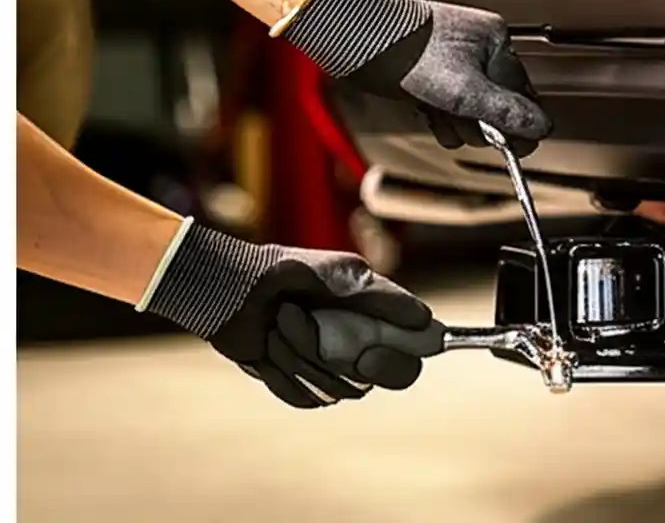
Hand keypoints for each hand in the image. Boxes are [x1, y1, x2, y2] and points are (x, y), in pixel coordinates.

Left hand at [140, 223, 433, 407]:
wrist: (235, 286)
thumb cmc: (289, 271)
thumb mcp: (341, 274)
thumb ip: (383, 297)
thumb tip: (425, 319)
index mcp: (376, 321)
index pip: (410, 358)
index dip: (396, 363)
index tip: (370, 354)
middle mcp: (357, 349)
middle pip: (370, 383)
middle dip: (338, 362)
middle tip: (321, 342)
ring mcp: (327, 371)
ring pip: (330, 389)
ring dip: (300, 353)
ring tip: (281, 320)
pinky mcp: (297, 385)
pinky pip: (302, 397)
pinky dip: (281, 371)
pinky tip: (268, 346)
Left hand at [278, 0, 550, 156]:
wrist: (355, 39)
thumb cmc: (404, 52)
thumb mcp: (464, 91)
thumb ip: (505, 112)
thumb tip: (541, 128)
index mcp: (494, 41)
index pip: (523, 92)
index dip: (518, 123)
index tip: (516, 149)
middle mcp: (477, 47)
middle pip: (497, 102)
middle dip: (480, 122)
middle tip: (465, 123)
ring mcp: (452, 59)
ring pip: (471, 107)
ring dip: (458, 122)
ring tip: (441, 117)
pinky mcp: (430, 72)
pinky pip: (449, 104)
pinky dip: (441, 116)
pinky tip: (430, 114)